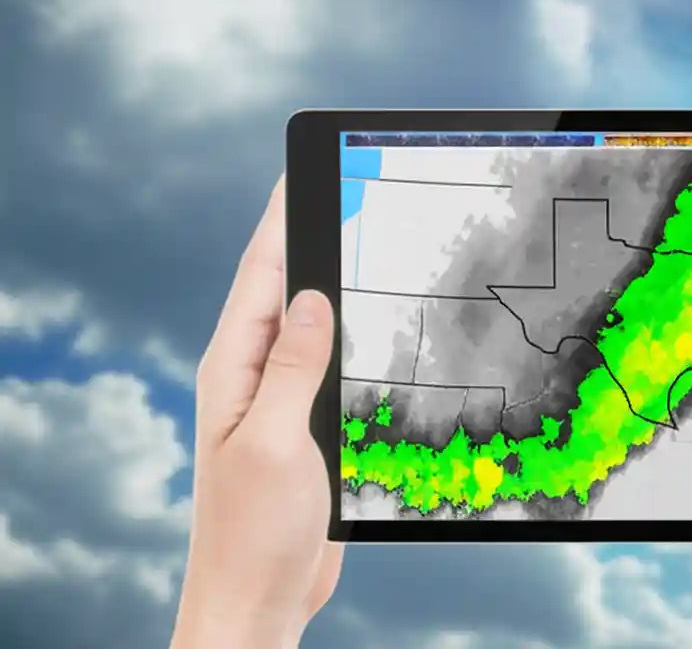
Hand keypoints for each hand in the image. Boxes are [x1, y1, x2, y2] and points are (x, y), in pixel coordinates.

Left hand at [172, 176, 342, 648]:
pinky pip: (333, 364)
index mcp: (234, 369)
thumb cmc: (253, 532)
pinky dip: (355, 334)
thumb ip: (294, 366)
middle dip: (312, 235)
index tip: (300, 170)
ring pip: (316, 325)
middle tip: (350, 189)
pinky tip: (380, 323)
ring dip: (339, 282)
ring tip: (370, 239)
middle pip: (287, 289)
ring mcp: (282, 400)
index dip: (280, 219)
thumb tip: (312, 294)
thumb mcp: (275, 442)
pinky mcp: (308, 426)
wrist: (257, 598)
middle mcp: (255, 375)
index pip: (259, 276)